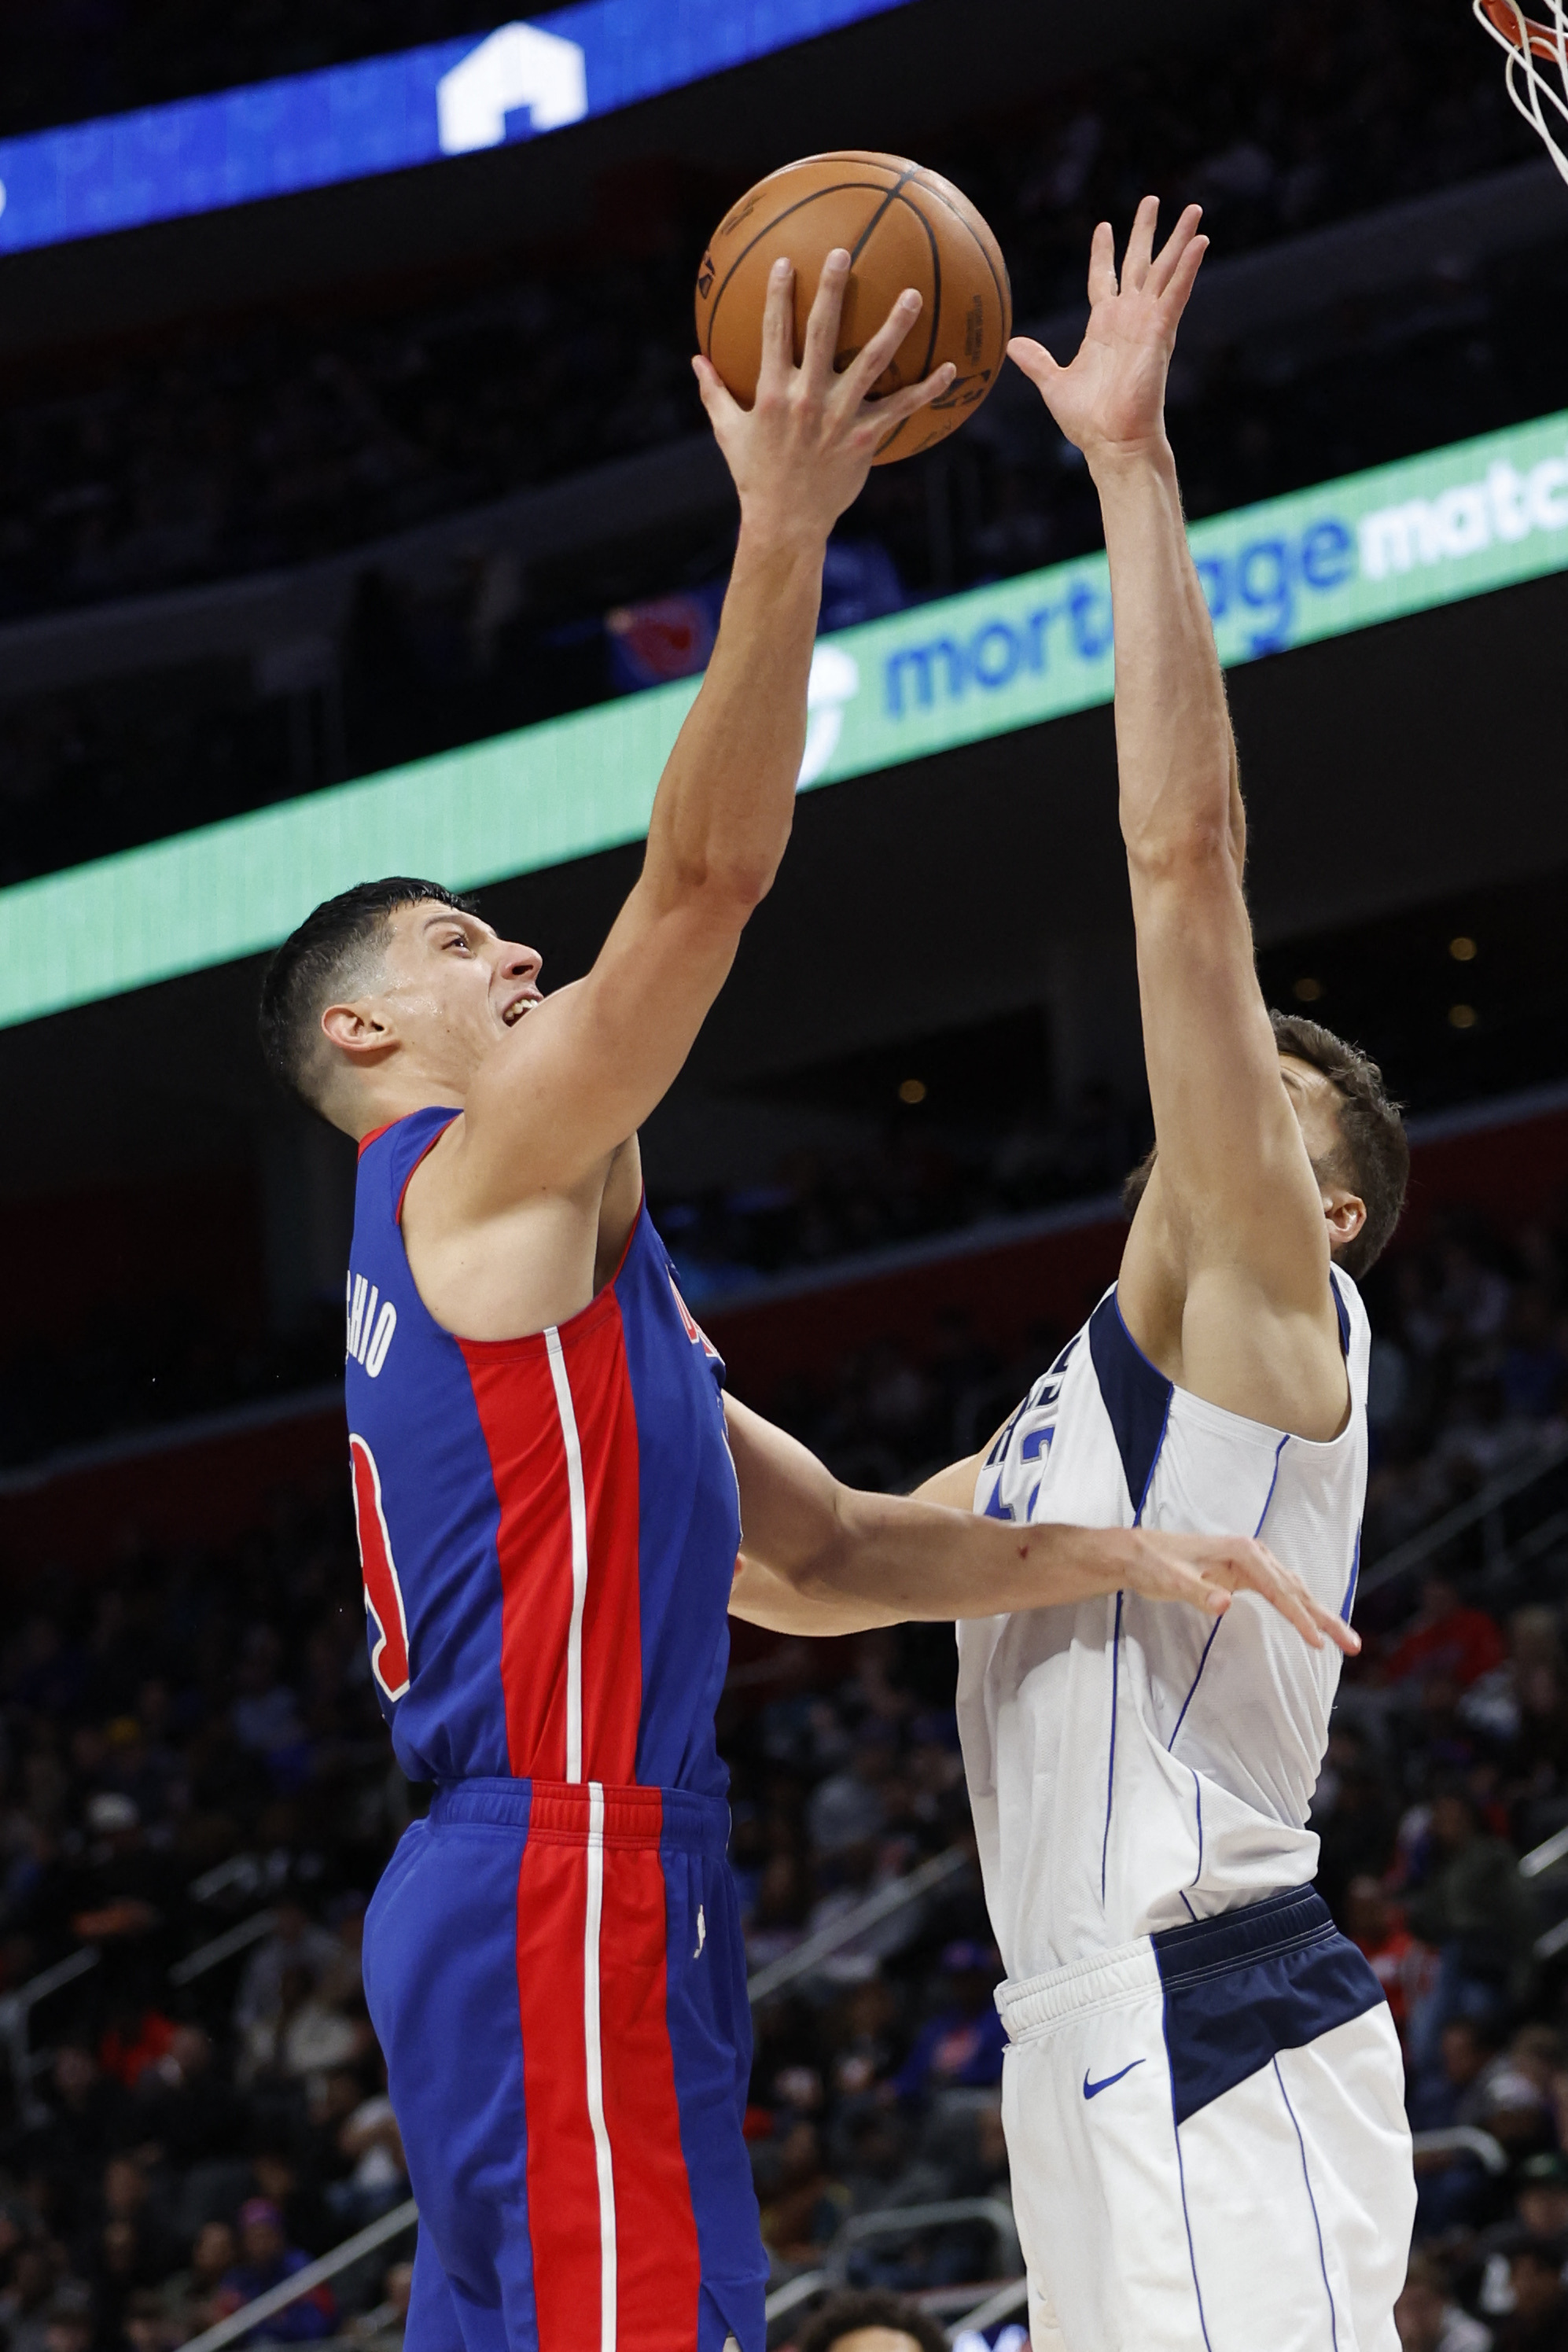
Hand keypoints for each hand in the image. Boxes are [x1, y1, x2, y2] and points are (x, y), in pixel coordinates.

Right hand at [694, 248, 955, 545]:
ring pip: (871, 361)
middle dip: (831, 289)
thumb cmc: (755, 476)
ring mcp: (839, 416)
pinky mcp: (865, 438)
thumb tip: (696, 360)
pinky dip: (927, 389)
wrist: (785, 522)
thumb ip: (713, 392)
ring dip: (893, 326)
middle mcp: (806, 398)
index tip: (785, 261)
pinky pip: (901, 408)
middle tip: (844, 251)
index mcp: (772, 392)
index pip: (773, 332)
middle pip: (821, 332)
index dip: (778, 295)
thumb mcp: (727, 432)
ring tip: (912, 295)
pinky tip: (950, 368)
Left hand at [1007, 197, 1206, 469]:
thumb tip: (1013, 344)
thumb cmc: (1088, 422)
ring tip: (1194, 208)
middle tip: (1153, 200)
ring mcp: (1147, 323)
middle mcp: (1129, 319)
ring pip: (1165, 270)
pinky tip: (1200, 241)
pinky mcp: (1160, 332)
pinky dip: (1188, 267)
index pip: (1105, 278)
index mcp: (1104, 327)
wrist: (1112, 443)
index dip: (1104, 253)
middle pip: (1140, 264)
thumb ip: (1037, 361)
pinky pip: (1177, 292)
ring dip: (1179, 239)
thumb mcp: (1054, 384)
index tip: (1104, 227)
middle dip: (1147, 232)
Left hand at [1118, 1526, 1360, 1654]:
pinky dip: (1300, 1607)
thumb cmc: (1153, 1566)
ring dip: (1319, 1614)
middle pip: (1297, 1588)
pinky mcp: (1245, 1571)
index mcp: (1241, 1552)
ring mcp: (1251, 1561)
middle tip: (1353, 1645)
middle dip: (1325, 1618)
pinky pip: (1281, 1590)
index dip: (1301, 1618)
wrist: (1138, 1553)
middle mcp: (1252, 1552)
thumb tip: (1226, 1604)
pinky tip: (1312, 1622)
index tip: (1318, 1643)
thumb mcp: (1171, 1581)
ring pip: (1294, 1589)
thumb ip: (1199, 1592)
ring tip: (1344, 1640)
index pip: (1280, 1590)